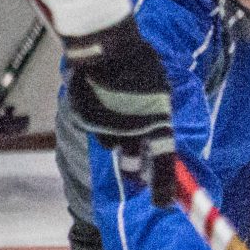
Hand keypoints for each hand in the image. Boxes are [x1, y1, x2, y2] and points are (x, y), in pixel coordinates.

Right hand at [62, 14, 176, 205]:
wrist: (107, 45)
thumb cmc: (140, 61)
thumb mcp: (161, 87)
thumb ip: (159, 113)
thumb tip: (159, 131)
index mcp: (158, 123)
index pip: (164, 165)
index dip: (163, 188)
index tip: (162, 204)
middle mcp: (133, 132)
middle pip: (133, 166)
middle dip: (135, 174)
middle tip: (136, 177)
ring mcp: (106, 128)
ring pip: (111, 145)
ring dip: (115, 137)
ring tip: (117, 110)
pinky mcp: (85, 120)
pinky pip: (93, 128)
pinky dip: (97, 119)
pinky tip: (100, 97)